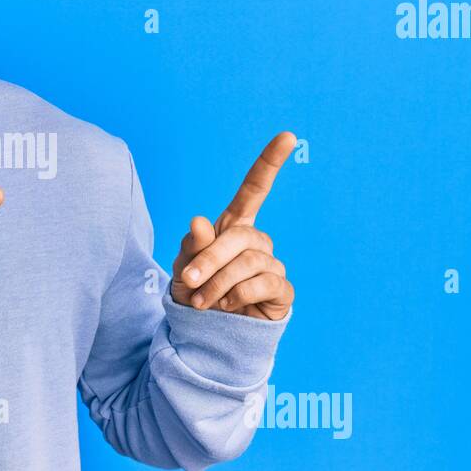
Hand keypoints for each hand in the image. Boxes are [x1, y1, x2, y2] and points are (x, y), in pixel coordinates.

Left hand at [171, 132, 295, 320]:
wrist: (204, 335)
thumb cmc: (195, 294)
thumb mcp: (183, 269)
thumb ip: (191, 247)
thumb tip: (199, 222)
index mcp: (233, 227)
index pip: (254, 189)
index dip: (269, 163)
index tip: (288, 136)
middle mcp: (256, 242)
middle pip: (240, 236)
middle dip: (210, 259)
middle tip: (189, 282)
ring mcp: (271, 265)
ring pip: (249, 262)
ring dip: (218, 283)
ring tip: (202, 301)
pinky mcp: (281, 291)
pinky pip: (264, 284)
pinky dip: (238, 295)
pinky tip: (227, 307)